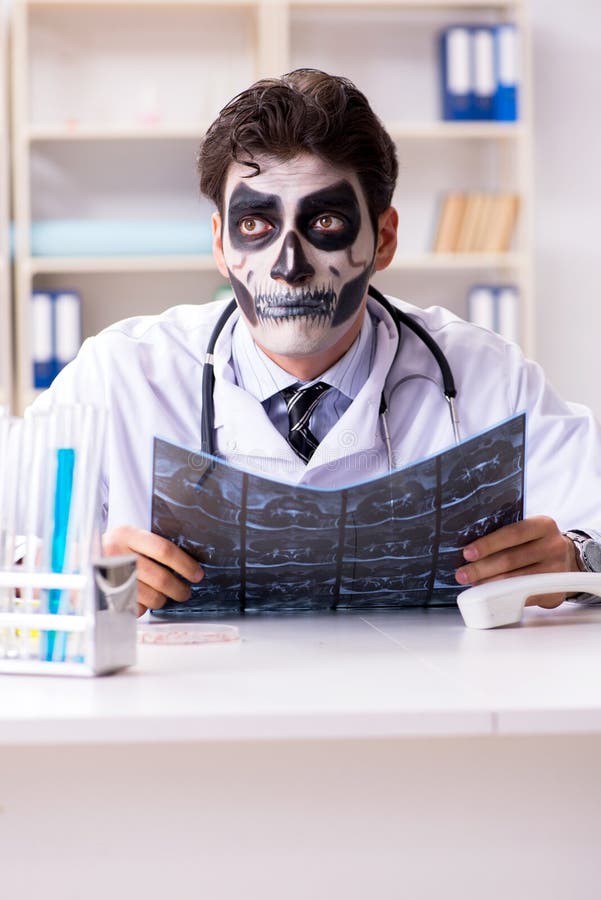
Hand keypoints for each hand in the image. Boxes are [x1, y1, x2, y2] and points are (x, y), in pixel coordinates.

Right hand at [102, 525, 203, 616]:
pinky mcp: (105, 596)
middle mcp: (116, 554)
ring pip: (151, 596)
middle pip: (160, 577)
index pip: (164, 550)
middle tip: (185, 592)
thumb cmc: (114, 549)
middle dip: (178, 588)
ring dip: (163, 600)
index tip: (197, 574)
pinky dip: (143, 607)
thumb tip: (187, 564)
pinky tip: (143, 600)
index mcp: (126, 535)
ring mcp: (109, 576)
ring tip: (165, 597)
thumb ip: (151, 546)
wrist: (82, 559)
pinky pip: (135, 607)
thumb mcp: (129, 538)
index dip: (185, 565)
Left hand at [455, 515, 578, 608]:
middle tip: (462, 574)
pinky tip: (490, 595)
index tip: (467, 553)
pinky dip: (504, 597)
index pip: (513, 533)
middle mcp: (553, 546)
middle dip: (482, 568)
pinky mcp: (555, 591)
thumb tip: (471, 549)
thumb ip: (506, 535)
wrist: (567, 560)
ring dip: (490, 584)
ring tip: (472, 585)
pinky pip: (524, 596)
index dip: (488, 544)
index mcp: (543, 525)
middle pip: (511, 559)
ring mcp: (557, 570)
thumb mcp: (528, 531)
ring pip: (516, 580)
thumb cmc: (536, 544)